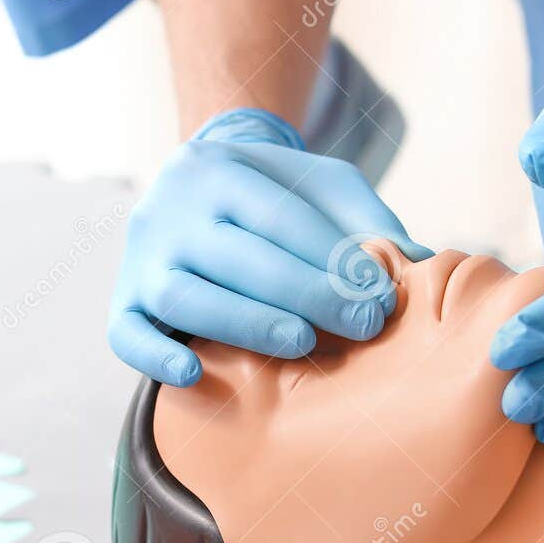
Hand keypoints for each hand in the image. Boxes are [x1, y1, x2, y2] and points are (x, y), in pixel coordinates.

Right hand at [109, 107, 428, 385]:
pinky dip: (155, 358)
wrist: (192, 191)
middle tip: (361, 325)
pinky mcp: (123, 302)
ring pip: (185, 296)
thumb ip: (367, 218)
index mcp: (220, 168)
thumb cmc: (271, 199)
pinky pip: (126, 334)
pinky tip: (193, 374)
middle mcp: (170, 209)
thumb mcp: (321, 184)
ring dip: (245, 323)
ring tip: (301, 344)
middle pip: (236, 255)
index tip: (380, 296)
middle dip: (305, 293)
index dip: (332, 257)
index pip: (278, 215)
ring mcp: (141, 258)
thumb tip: (420, 262)